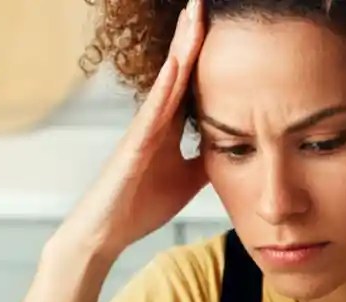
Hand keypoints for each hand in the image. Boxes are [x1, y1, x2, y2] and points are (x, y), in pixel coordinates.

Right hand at [52, 0, 207, 257]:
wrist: (107, 234)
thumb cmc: (140, 205)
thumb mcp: (188, 179)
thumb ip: (206, 159)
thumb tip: (238, 149)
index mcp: (167, 126)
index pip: (191, 80)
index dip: (205, 52)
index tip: (220, 24)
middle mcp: (154, 120)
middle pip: (178, 69)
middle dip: (192, 35)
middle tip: (203, 2)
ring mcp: (142, 130)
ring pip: (166, 80)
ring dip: (181, 48)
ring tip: (193, 16)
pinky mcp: (133, 147)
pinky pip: (152, 112)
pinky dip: (165, 87)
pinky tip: (178, 64)